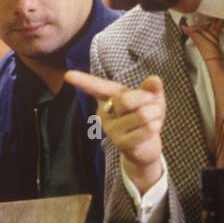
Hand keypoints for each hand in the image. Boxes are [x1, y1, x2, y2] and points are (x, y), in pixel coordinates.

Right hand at [65, 70, 165, 190]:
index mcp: (109, 97)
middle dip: (145, 98)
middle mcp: (104, 112)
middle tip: (153, 102)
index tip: (68, 75)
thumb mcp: (151, 98)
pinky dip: (155, 127)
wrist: (147, 147)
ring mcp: (111, 129)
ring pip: (140, 115)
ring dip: (155, 114)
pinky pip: (145, 130)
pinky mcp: (121, 143)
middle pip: (125, 99)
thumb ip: (151, 87)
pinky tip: (153, 128)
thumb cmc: (146, 117)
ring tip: (154, 119)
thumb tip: (155, 80)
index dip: (83, 81)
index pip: (96, 86)